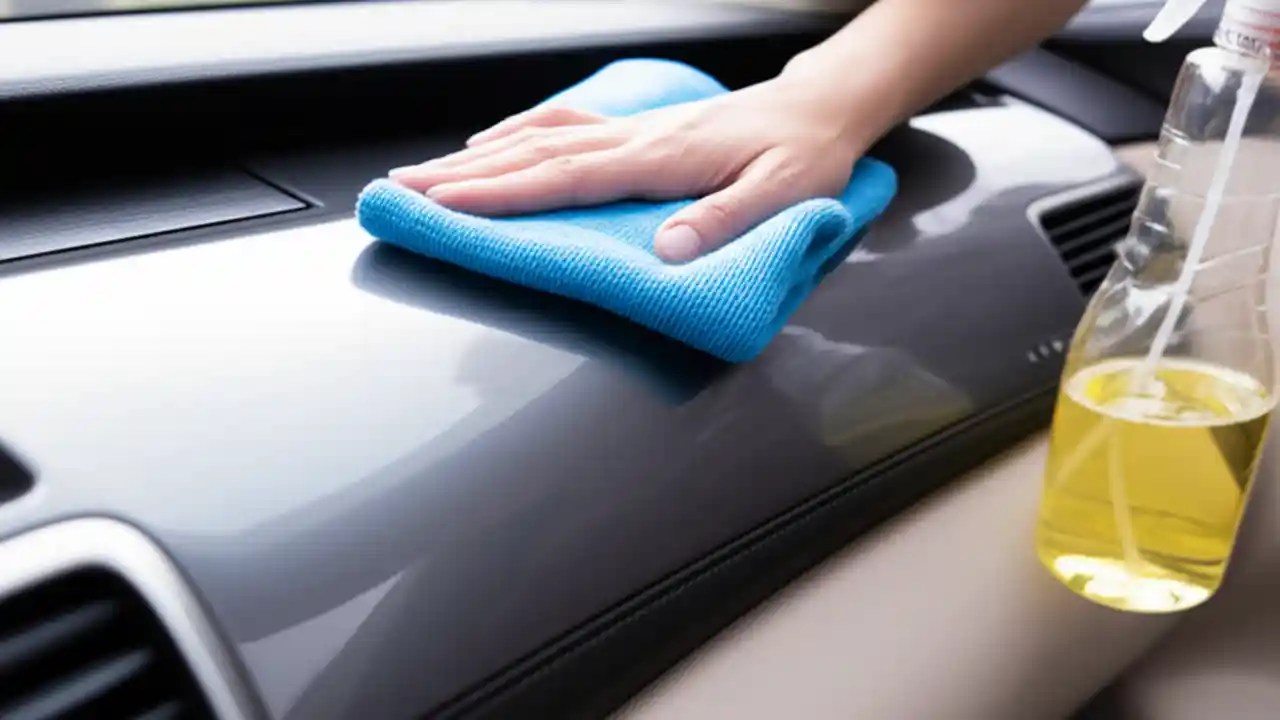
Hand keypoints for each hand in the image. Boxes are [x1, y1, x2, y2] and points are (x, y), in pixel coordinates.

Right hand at [389, 76, 867, 262]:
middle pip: (532, 155)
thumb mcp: (785, 194)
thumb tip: (667, 252)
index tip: (445, 205)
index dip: (501, 195)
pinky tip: (490, 145)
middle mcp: (634, 138)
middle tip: (403, 191)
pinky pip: (560, 127)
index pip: (564, 179)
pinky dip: (516, 135)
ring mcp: (630, 130)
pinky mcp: (634, 129)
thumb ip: (725, 221)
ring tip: (425, 174)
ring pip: (537, 138)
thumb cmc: (804, 155)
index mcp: (660, 158)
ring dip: (477, 157)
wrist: (818, 109)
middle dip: (462, 176)